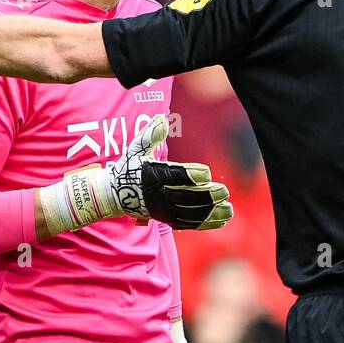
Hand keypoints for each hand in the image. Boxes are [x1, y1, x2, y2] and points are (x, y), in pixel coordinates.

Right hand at [38, 115, 232, 235]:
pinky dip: (205, 223)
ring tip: (229, 209)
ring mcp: (163, 209)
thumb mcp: (136, 149)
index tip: (207, 174)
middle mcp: (159, 195)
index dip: (192, 176)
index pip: (175, 177)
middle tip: (224, 191)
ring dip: (211, 213)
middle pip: (186, 198)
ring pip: (190, 214)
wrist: (114, 194)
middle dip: (207, 196)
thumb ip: (151, 135)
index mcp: (153, 176)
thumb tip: (161, 119)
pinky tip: (221, 220)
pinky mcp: (166, 219)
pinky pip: (188, 223)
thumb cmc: (129, 167)